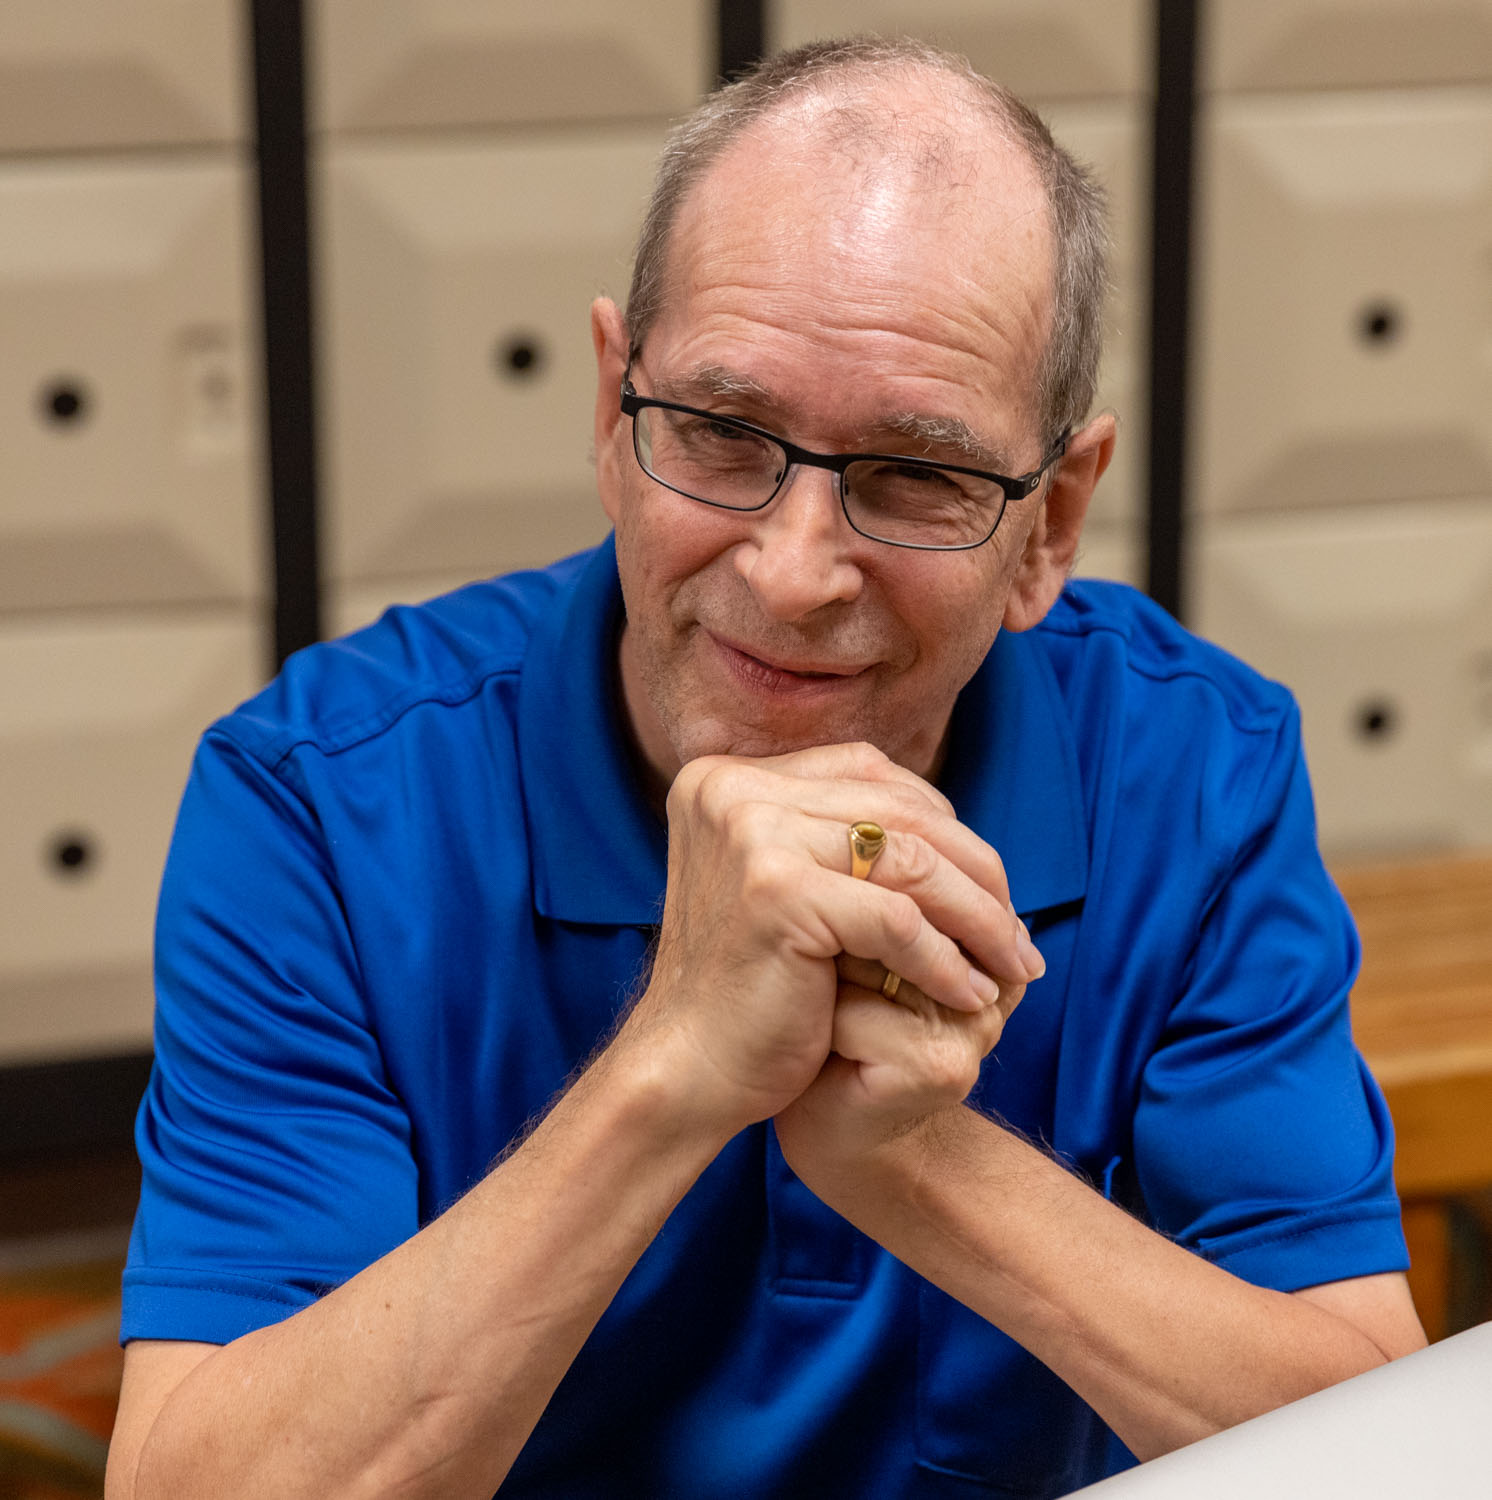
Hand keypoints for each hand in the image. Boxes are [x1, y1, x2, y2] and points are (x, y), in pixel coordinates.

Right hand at [613, 742, 1040, 1143]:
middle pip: (898, 810)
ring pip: (911, 861)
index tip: (988, 885)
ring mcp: (751, 833)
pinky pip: (897, 920)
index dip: (941, 825)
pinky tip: (971, 996)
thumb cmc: (747, 986)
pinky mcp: (776, 890)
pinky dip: (946, 960)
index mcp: (729, 778)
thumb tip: (951, 819)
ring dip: (978, 918)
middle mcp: (733, 789)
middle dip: (976, 872)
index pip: (869, 773)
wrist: (688, 1068)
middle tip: (1019, 934)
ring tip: (1013, 965)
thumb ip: (838, 835)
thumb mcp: (786, 883)